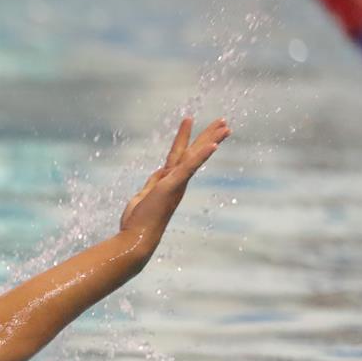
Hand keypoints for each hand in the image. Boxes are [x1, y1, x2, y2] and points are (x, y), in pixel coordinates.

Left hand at [121, 116, 228, 238]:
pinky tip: (212, 145)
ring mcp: (176, 183)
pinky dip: (200, 156)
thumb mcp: (144, 195)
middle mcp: (177, 181)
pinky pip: (187, 168)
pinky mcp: (171, 186)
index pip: (182, 156)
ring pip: (194, 156)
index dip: (191, 141)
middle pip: (194, 152)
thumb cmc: (138, 221)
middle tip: (224, 122)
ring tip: (224, 125)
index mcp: (170, 181)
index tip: (201, 129)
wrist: (137, 238)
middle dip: (208, 136)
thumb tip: (160, 172)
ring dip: (209, 139)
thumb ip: (153, 182)